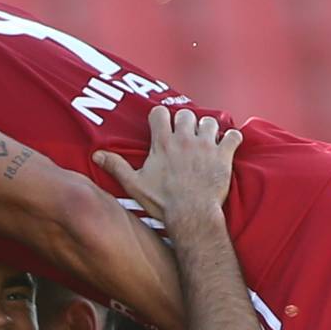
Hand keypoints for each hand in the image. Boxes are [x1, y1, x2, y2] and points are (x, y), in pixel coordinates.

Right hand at [93, 108, 243, 227]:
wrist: (191, 216)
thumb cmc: (163, 203)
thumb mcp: (134, 185)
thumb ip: (116, 167)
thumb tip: (97, 155)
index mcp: (163, 143)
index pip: (160, 113)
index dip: (161, 118)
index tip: (162, 128)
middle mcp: (185, 139)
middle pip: (186, 114)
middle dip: (185, 122)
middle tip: (185, 137)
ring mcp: (206, 146)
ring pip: (209, 121)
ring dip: (207, 128)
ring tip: (205, 141)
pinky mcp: (224, 156)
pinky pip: (233, 135)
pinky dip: (232, 138)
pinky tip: (228, 144)